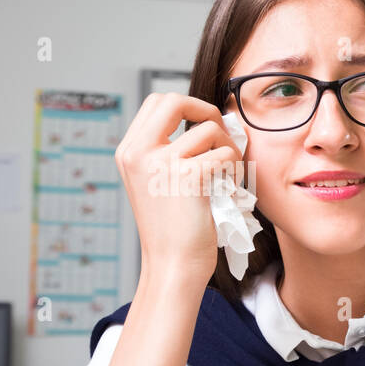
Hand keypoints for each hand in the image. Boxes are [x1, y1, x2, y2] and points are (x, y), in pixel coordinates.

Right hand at [115, 92, 242, 282]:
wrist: (172, 265)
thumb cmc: (174, 229)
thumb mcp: (157, 183)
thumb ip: (167, 152)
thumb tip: (204, 122)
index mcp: (129, 151)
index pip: (157, 102)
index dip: (187, 105)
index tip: (205, 124)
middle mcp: (139, 153)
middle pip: (174, 100)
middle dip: (206, 111)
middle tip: (221, 136)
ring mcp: (161, 163)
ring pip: (209, 130)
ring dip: (229, 148)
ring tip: (229, 173)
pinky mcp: (187, 177)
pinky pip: (224, 154)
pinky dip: (235, 167)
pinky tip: (232, 186)